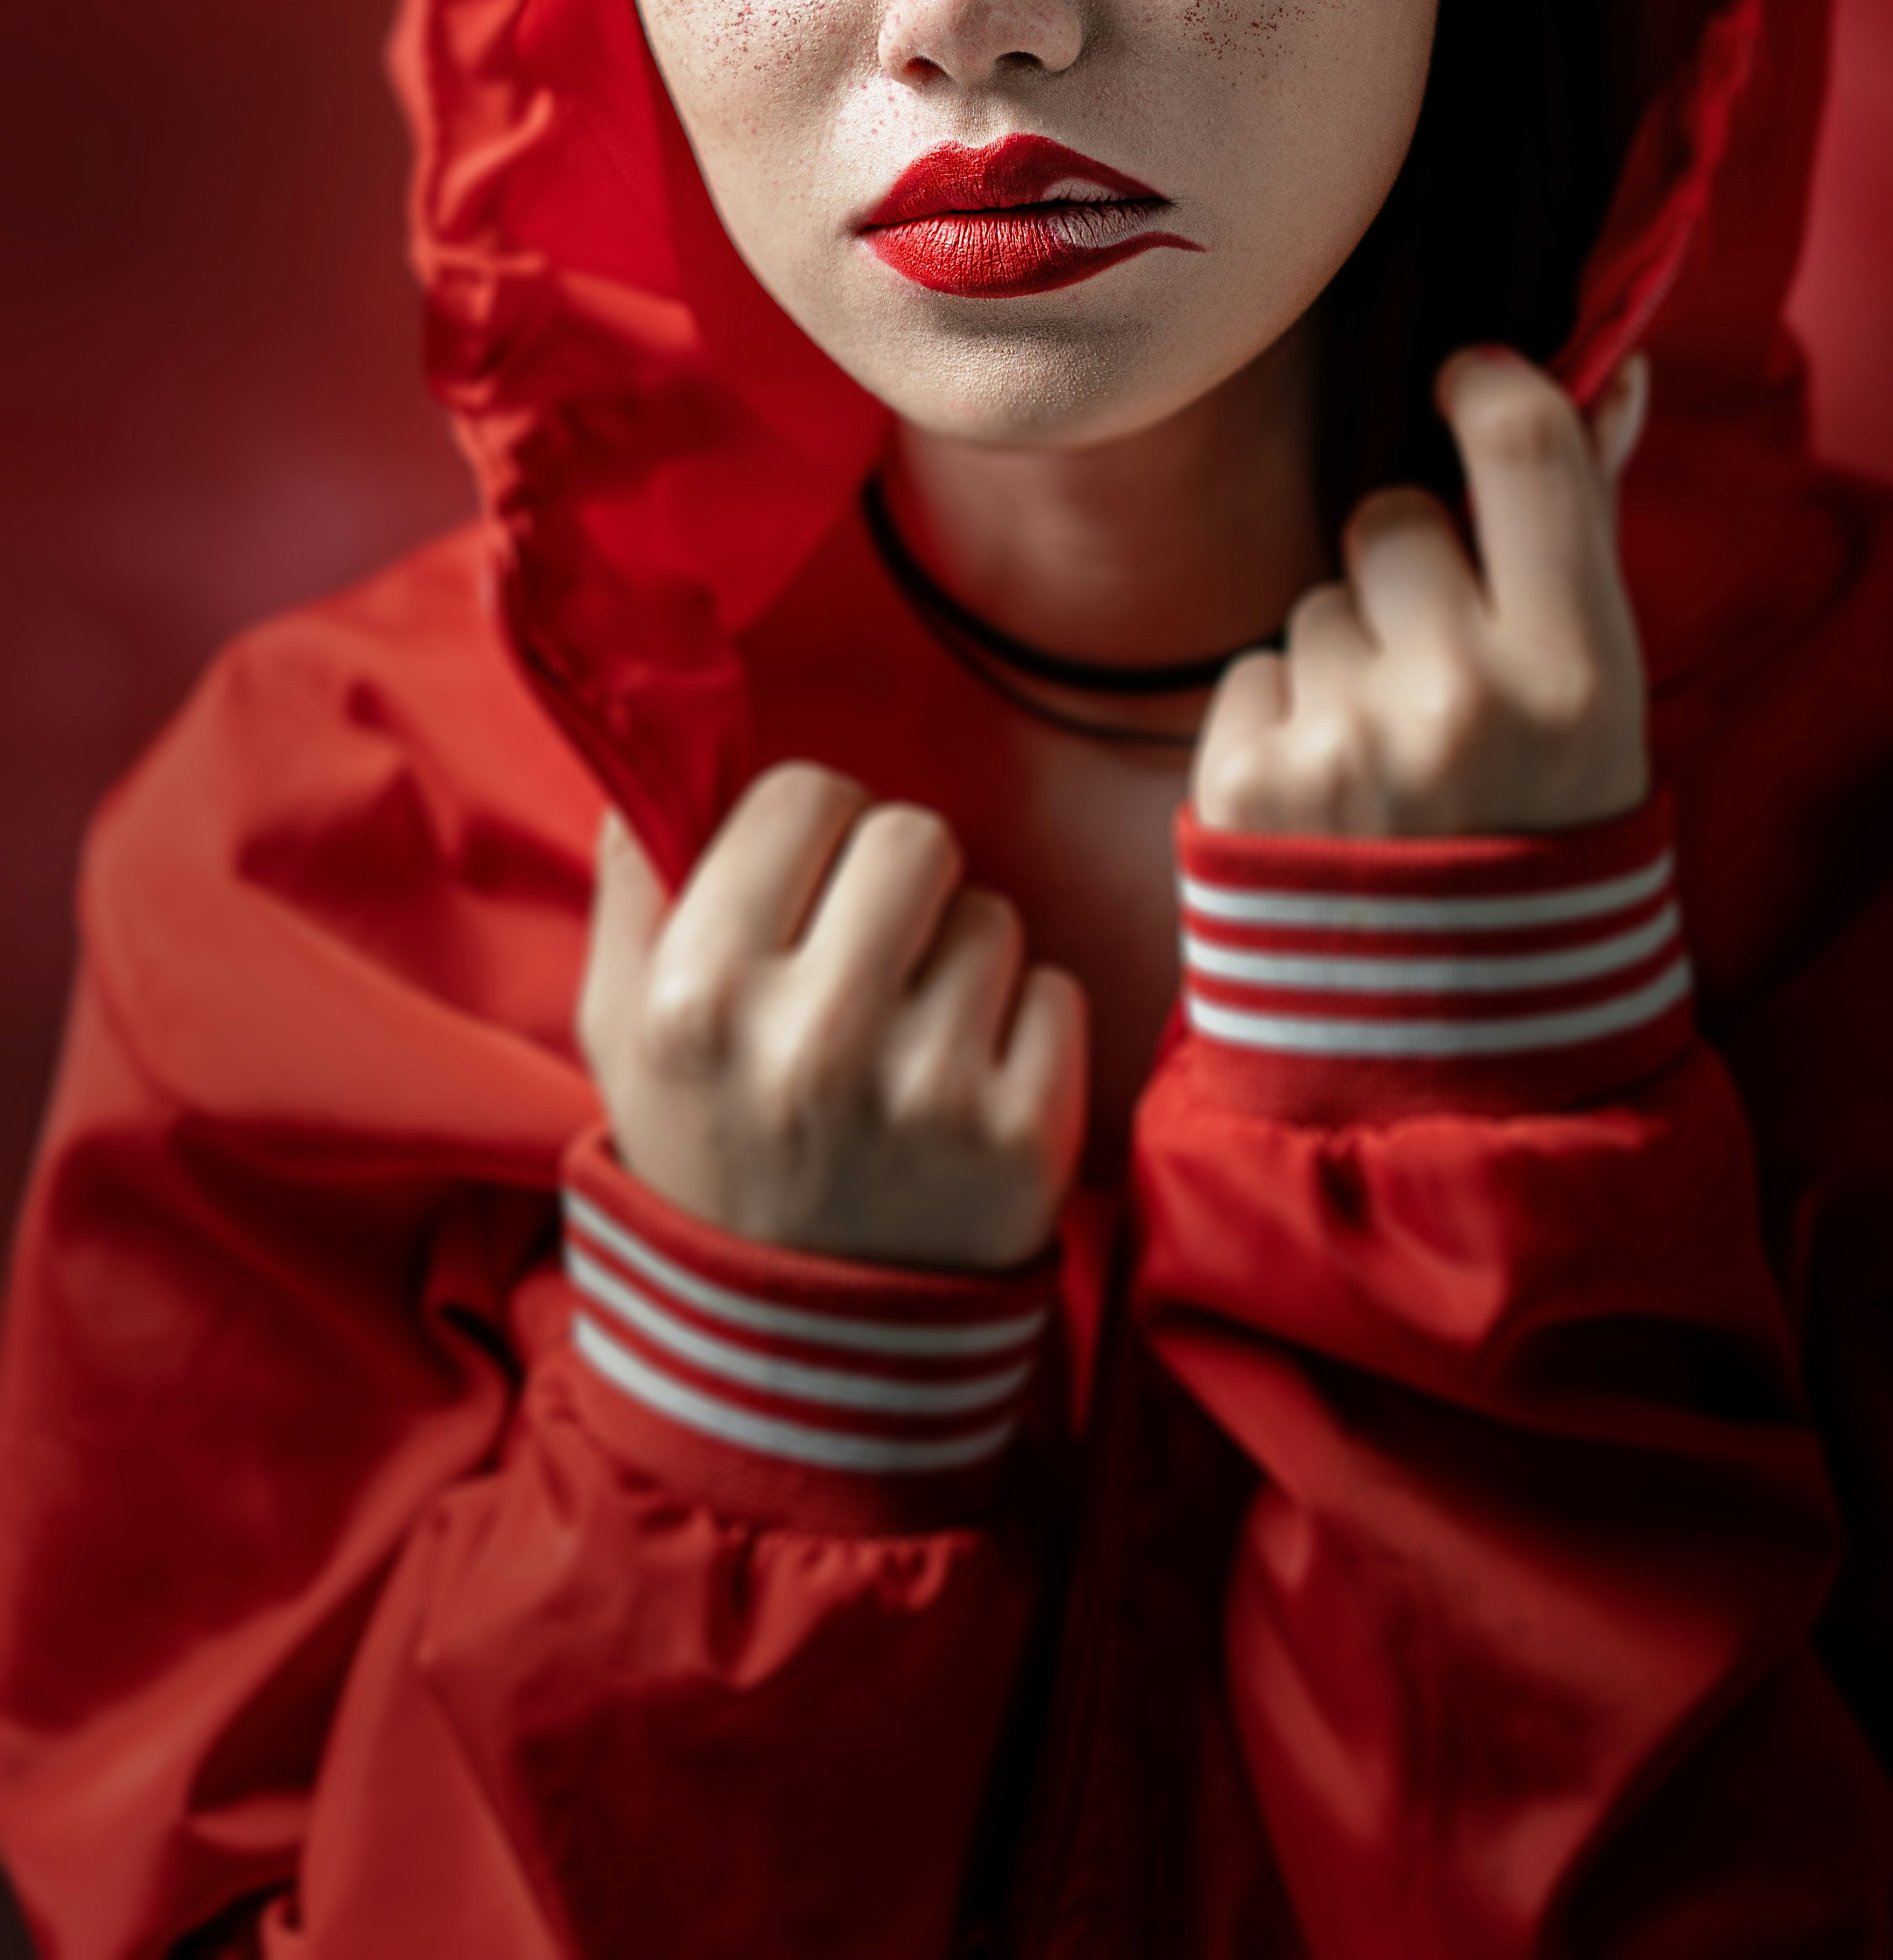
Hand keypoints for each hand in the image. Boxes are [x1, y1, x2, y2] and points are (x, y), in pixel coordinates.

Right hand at [577, 761, 1087, 1270]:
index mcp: (697, 997)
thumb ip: (631, 884)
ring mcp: (927, 1090)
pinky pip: (1054, 994)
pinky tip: (963, 1099)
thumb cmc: (709, 1154)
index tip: (806, 888)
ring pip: (991, 916)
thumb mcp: (619, 1032)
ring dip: (958, 966)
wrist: (792, 1357)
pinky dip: (1021, 1035)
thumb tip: (658, 753)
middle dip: (897, 884)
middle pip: (914, 834)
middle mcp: (812, 1039)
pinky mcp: (1026, 1136)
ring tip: (906, 1051)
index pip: (803, 795)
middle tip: (869, 960)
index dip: (811, 834)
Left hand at [1193, 350, 1651, 838]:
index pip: (1524, 448)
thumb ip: (1587, 528)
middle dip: (1405, 576)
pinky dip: (1282, 724)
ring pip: (1316, 604)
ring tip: (1389, 767)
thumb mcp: (1602, 698)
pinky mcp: (1243, 783)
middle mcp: (1461, 698)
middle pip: (1391, 520)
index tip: (1466, 384)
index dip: (1487, 387)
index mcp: (1576, 673)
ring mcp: (1346, 741)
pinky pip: (1253, 673)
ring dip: (1344, 662)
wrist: (1455, 1037)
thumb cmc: (1543, 835)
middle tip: (1441, 678)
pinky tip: (1328, 802)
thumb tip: (1611, 370)